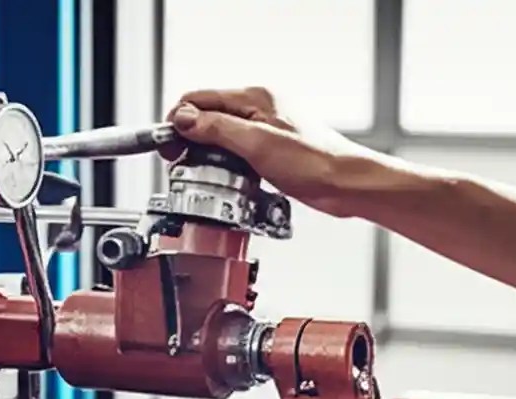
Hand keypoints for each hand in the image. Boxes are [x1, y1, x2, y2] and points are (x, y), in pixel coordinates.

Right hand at [162, 86, 381, 216]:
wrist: (346, 184)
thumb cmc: (314, 162)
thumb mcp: (257, 143)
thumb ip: (217, 129)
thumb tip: (184, 119)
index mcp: (255, 98)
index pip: (200, 98)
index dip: (178, 121)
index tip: (169, 145)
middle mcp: (259, 108)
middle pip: (208, 115)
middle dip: (190, 137)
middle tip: (180, 161)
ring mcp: (266, 128)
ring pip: (222, 135)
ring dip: (208, 151)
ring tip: (202, 170)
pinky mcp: (272, 149)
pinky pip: (238, 150)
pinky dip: (226, 162)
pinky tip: (228, 176)